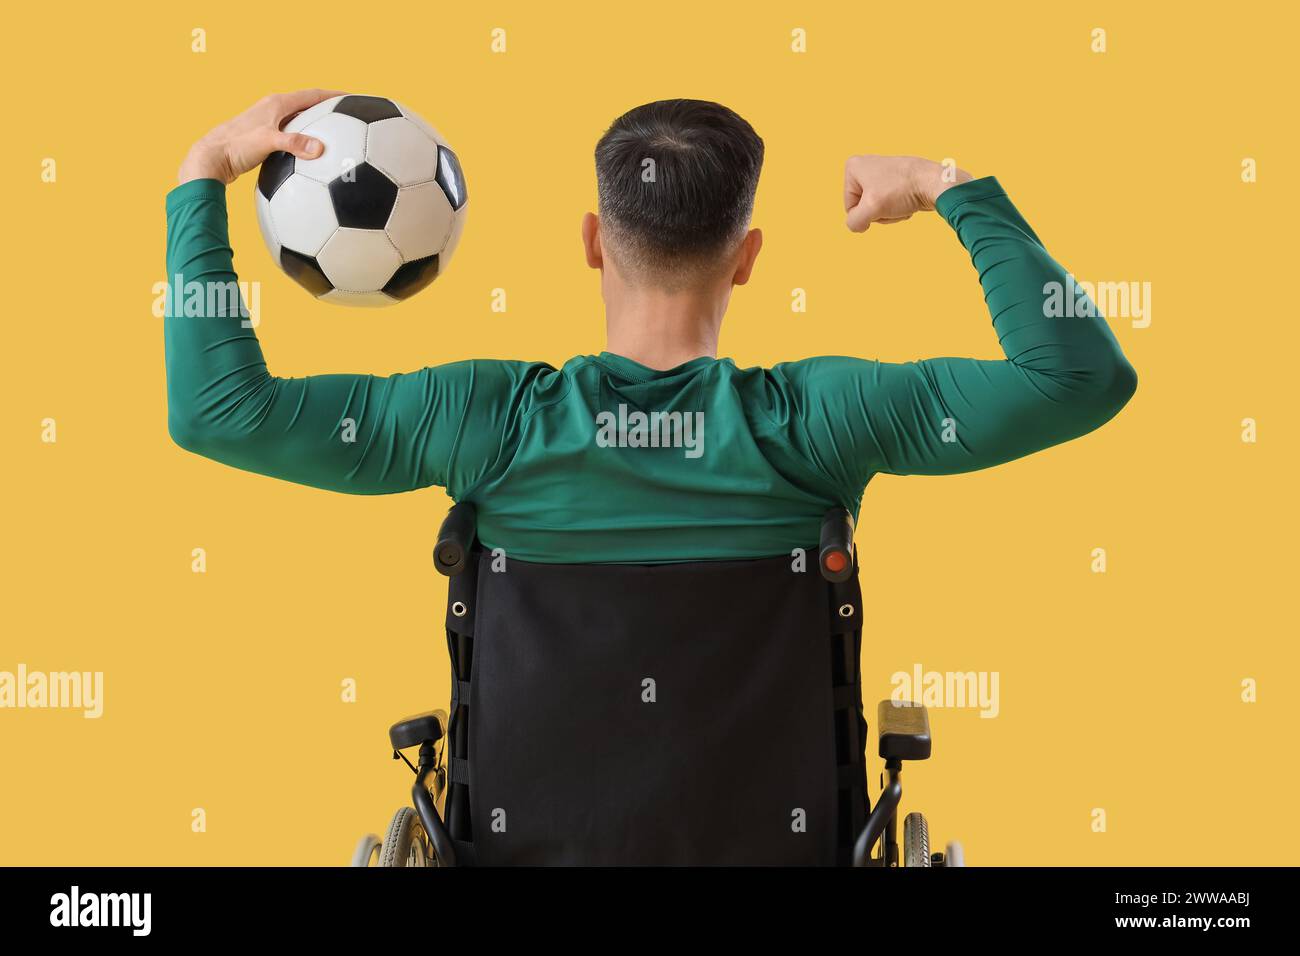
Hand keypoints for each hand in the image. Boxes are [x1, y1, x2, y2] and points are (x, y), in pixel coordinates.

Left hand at [177, 89, 343, 184]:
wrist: (211, 159)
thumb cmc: (236, 147)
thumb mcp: (268, 143)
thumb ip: (294, 144)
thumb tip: (320, 149)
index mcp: (276, 104)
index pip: (311, 95)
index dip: (333, 96)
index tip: (353, 98)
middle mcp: (273, 110)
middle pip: (307, 105)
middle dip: (328, 109)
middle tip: (349, 116)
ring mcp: (269, 125)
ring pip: (300, 121)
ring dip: (317, 125)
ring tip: (336, 134)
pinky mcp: (265, 139)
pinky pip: (293, 136)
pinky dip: (306, 141)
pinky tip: (313, 154)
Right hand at [843, 155, 972, 231]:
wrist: (935, 182)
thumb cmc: (903, 190)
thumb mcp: (871, 209)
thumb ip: (854, 222)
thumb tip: (857, 226)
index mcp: (853, 167)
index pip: (850, 207)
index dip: (866, 213)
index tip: (881, 203)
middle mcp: (865, 166)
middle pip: (863, 207)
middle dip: (879, 212)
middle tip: (893, 204)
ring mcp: (881, 173)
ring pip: (877, 208)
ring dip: (890, 213)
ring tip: (902, 202)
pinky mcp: (896, 180)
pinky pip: (889, 204)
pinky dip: (898, 208)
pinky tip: (909, 201)